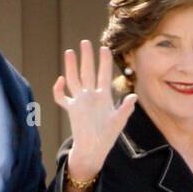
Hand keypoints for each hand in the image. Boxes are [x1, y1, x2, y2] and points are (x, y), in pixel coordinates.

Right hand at [54, 41, 136, 183]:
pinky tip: (60, 80)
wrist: (93, 149)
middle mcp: (91, 96)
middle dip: (86, 58)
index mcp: (104, 97)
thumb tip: (134, 97)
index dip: (104, 62)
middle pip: (87, 72)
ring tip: (70, 51)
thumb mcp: (119, 122)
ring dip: (71, 67)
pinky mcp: (71, 110)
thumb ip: (125, 109)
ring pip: (74, 80)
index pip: (103, 75)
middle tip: (84, 42)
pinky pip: (62, 98)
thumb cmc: (107, 136)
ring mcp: (80, 101)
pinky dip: (58, 90)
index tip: (104, 48)